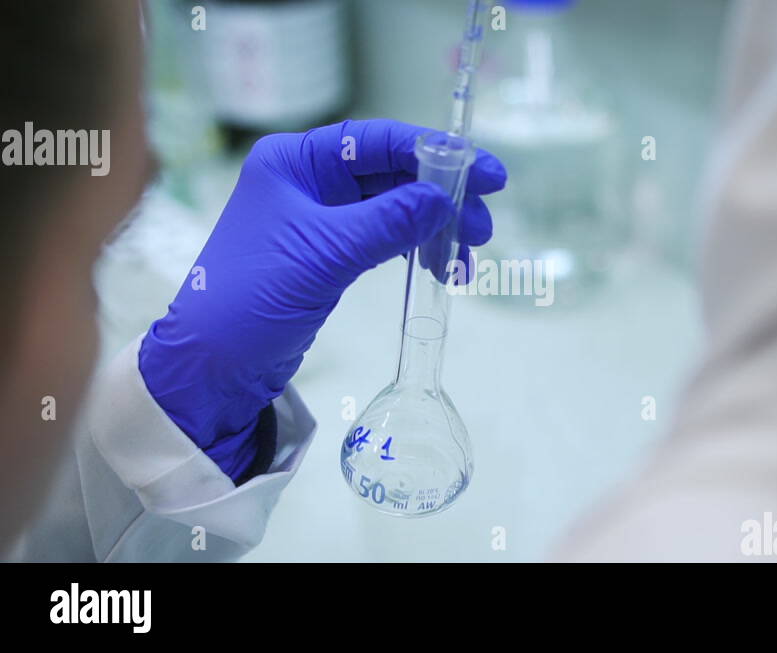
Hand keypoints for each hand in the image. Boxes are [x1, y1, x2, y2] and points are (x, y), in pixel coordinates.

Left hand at [138, 119, 505, 480]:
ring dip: (433, 228)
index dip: (436, 153)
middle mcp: (307, 181)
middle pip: (392, 174)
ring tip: (465, 260)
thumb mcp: (326, 254)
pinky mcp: (328, 253)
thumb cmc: (255, 297)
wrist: (214, 365)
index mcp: (295, 161)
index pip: (377, 142)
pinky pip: (384, 238)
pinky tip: (440, 266)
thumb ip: (390, 221)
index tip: (487, 174)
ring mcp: (318, 218)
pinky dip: (414, 248)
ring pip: (393, 208)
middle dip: (441, 199)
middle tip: (482, 228)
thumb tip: (445, 198)